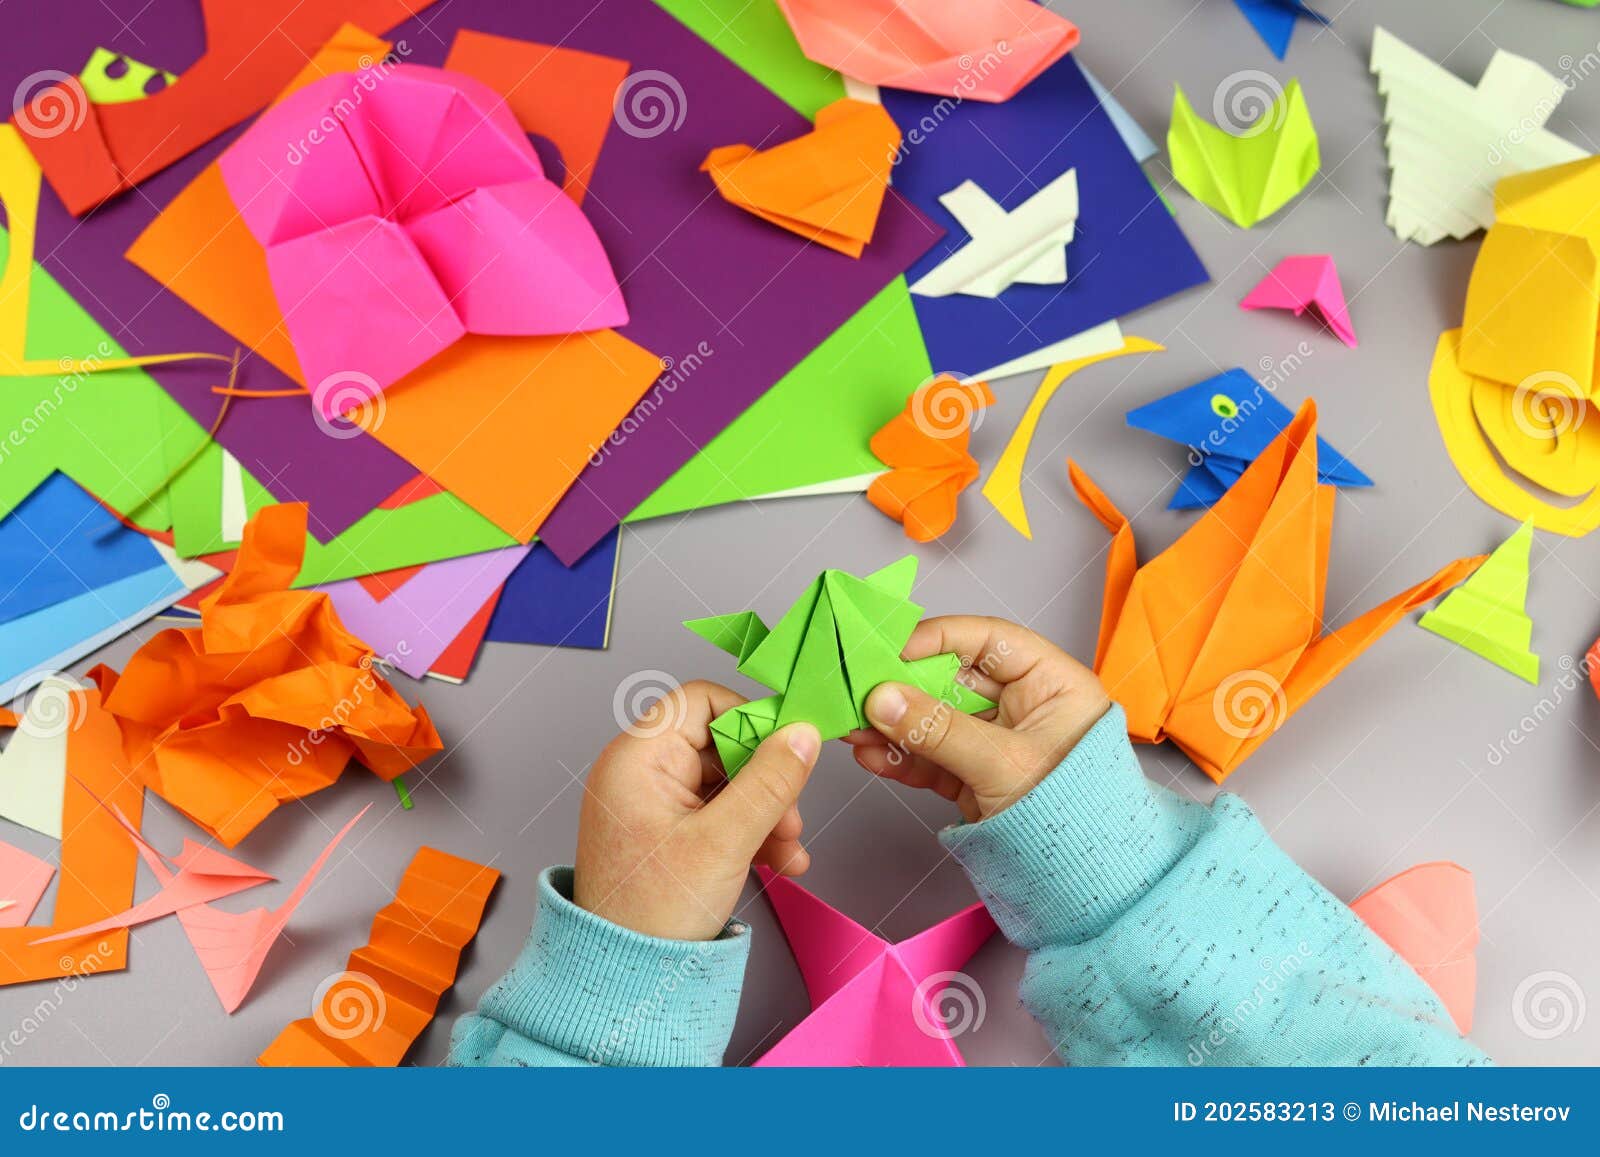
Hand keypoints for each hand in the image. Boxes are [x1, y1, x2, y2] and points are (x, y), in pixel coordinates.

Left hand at [574, 680, 819, 940]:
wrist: (622, 979)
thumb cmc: (651, 914)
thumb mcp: (724, 842)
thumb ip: (769, 783)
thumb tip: (803, 733)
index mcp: (637, 759)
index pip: (700, 701)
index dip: (749, 717)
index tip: (789, 746)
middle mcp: (640, 773)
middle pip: (720, 743)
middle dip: (766, 779)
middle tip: (792, 818)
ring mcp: (652, 803)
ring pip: (726, 781)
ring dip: (765, 811)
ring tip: (789, 851)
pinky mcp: (665, 832)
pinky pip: (716, 812)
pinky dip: (748, 831)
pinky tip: (776, 862)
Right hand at [845, 616, 1110, 821]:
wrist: (1085, 889)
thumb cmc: (1071, 816)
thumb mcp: (1003, 764)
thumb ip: (939, 729)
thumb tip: (881, 698)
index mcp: (1052, 684)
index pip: (990, 641)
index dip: (940, 639)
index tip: (892, 648)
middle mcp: (1026, 706)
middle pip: (954, 680)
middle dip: (904, 688)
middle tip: (859, 690)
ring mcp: (998, 743)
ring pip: (937, 721)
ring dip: (893, 725)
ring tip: (853, 729)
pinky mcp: (978, 778)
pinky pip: (935, 758)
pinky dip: (903, 758)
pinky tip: (871, 756)